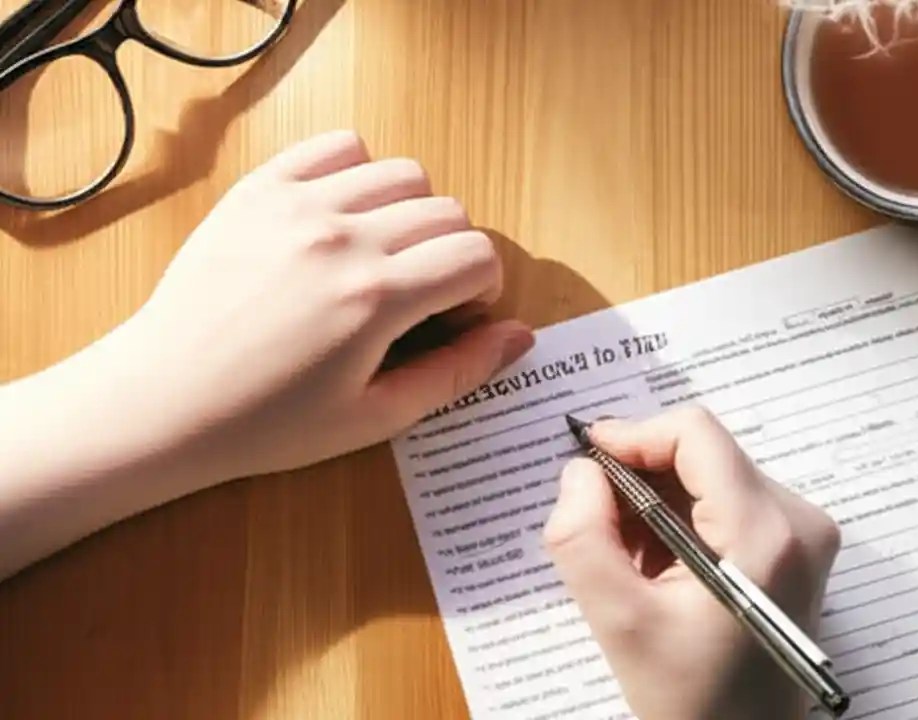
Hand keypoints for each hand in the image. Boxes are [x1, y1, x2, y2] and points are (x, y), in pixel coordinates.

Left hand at [121, 130, 533, 479]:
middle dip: (452, 254)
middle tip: (418, 296)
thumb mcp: (375, 416)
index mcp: (377, 298)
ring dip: (412, 213)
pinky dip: (359, 173)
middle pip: (449, 212)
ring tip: (381, 254)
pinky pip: (339, 147)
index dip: (481, 290)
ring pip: (404, 173)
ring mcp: (299, 205)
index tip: (452, 318)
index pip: (477, 255)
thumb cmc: (270, 423)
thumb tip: (521, 335)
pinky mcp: (261, 189)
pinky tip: (343, 219)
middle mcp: (343, 238)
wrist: (163, 400)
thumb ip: (457, 372)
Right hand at [543, 407, 840, 719]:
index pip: (696, 434)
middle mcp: (799, 521)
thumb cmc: (691, 700)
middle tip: (600, 524)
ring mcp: (805, 533)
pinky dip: (685, 518)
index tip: (587, 461)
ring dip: (660, 500)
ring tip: (630, 558)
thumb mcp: (619, 624)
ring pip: (713, 474)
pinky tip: (660, 566)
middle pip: (705, 453)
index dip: (634, 435)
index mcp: (765, 534)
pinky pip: (730, 501)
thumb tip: (580, 471)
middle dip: (642, 476)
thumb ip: (583, 538)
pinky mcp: (798, 547)